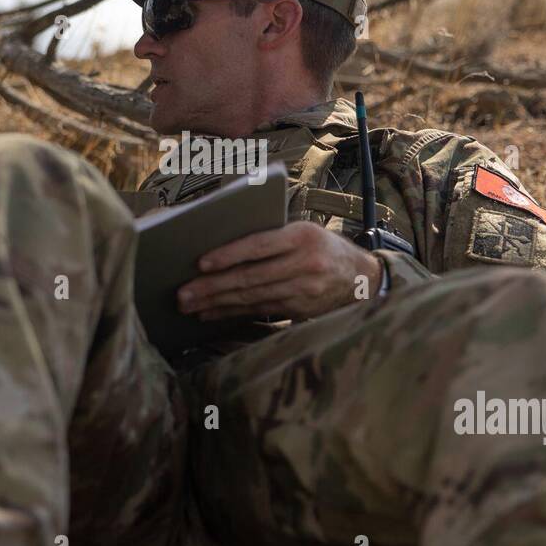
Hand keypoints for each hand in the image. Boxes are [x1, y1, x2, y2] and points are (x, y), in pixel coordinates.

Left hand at [177, 221, 383, 322]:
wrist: (361, 277)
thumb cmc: (322, 247)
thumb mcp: (304, 231)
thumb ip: (272, 236)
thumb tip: (221, 246)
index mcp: (303, 236)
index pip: (259, 246)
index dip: (228, 255)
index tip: (200, 263)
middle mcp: (305, 264)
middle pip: (251, 277)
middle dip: (213, 287)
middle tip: (183, 293)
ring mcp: (304, 290)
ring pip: (252, 298)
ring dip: (217, 303)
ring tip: (190, 305)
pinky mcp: (301, 310)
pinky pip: (260, 311)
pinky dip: (232, 313)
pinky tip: (212, 313)